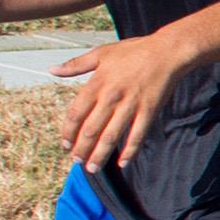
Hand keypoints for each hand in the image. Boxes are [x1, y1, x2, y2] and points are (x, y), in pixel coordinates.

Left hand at [53, 30, 191, 169]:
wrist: (167, 52)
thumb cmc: (134, 51)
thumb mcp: (101, 53)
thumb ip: (75, 65)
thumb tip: (52, 70)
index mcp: (97, 84)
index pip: (76, 113)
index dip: (68, 131)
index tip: (65, 143)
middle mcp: (111, 97)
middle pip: (91, 129)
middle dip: (82, 148)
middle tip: (77, 161)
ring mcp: (131, 105)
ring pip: (111, 136)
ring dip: (100, 154)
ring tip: (92, 168)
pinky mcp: (149, 111)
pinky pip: (137, 135)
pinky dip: (129, 151)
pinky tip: (122, 163)